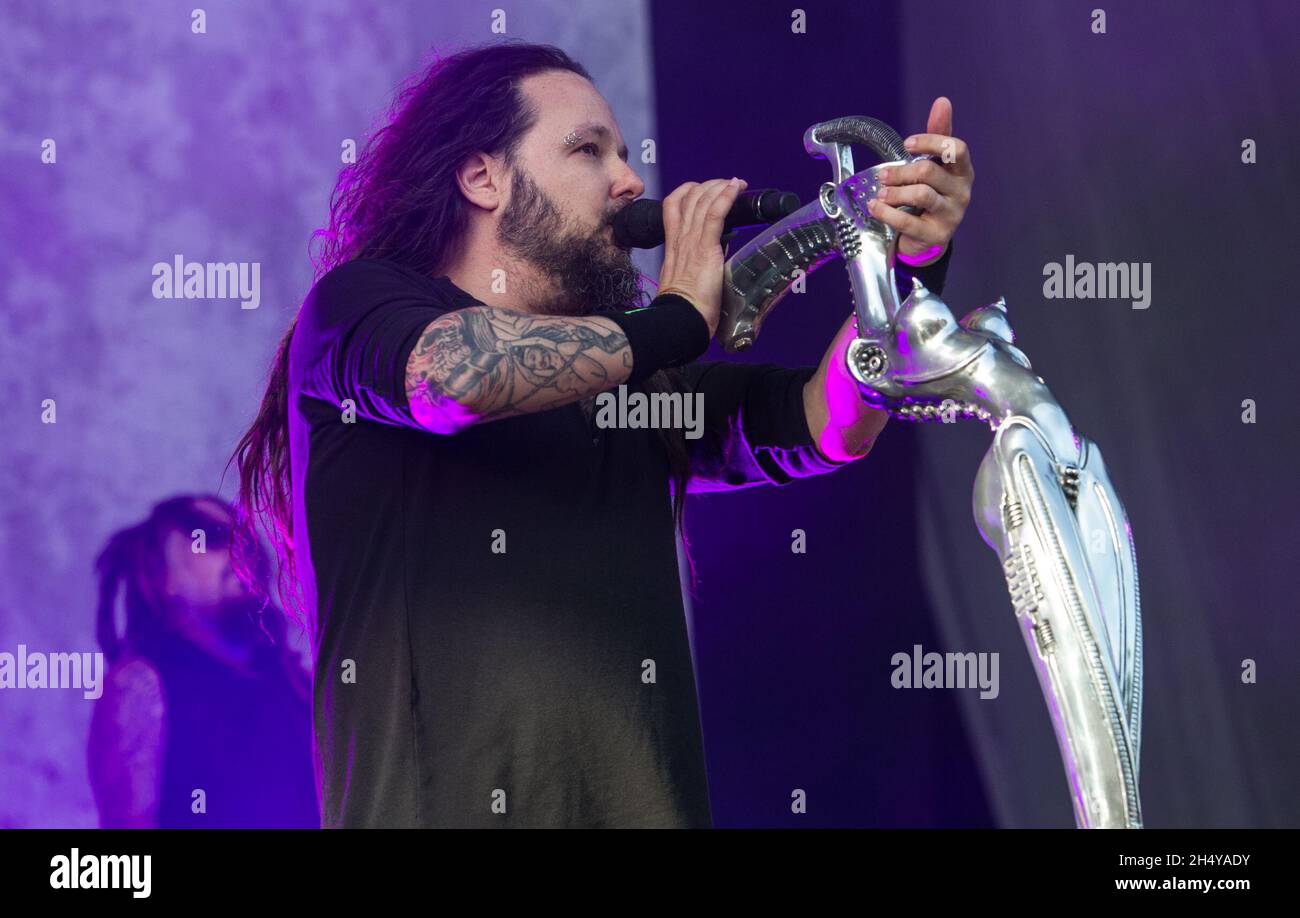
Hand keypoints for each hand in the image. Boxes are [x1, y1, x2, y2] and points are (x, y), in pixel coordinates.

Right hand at [657, 177, 747, 336]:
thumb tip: (714, 258)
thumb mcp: (684, 280)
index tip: (703, 189)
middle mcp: (680, 238)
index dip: (688, 191)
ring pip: (703, 201)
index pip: (674, 205)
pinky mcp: (706, 248)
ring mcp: (692, 241)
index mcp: (673, 245)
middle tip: (728, 184)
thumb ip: (696, 265)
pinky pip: (715, 214)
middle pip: (690, 197)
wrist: (681, 319)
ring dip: (721, 187)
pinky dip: (726, 197)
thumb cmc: (684, 308)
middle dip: (710, 185)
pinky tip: (736, 189)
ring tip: (736, 183)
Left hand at [868, 97, 972, 258]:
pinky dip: (887, 213)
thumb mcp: (935, 165)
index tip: (906, 145)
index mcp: (963, 171)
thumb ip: (937, 135)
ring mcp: (951, 215)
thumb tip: (943, 101)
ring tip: (880, 193)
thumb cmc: (932, 194)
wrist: (929, 236)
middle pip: (929, 172)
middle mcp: (962, 192)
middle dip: (901, 172)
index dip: (930, 142)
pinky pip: (909, 222)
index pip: (956, 149)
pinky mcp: (936, 235)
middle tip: (883, 175)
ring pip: (921, 195)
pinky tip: (875, 207)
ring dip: (894, 192)